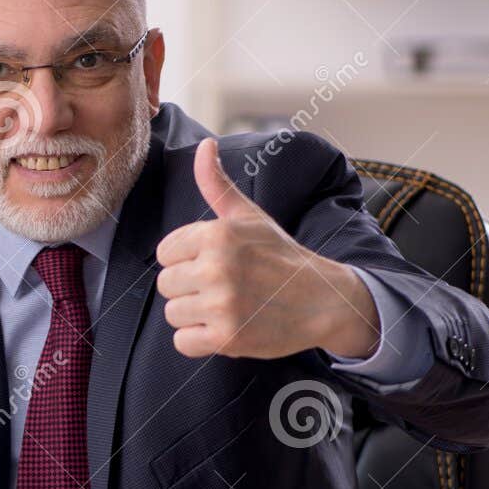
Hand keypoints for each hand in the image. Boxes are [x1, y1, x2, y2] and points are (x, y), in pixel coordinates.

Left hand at [155, 138, 380, 360]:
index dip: (186, 261)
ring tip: (227, 307)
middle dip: (190, 289)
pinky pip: (183, 342)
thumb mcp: (249, 216)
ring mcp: (222, 304)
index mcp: (217, 234)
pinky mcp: (228, 337)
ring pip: (172, 314)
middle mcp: (217, 267)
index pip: (164, 253)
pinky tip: (225, 328)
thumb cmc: (280, 256)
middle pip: (166, 284)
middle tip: (225, 288)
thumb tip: (204, 145)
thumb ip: (217, 184)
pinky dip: (200, 341)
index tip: (215, 263)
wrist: (324, 301)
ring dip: (195, 316)